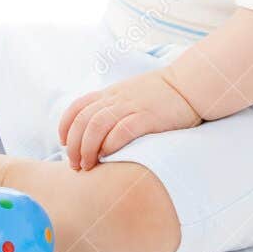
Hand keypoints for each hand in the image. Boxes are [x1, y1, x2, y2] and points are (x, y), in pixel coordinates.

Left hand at [57, 70, 201, 170]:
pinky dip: (110, 144)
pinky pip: (122, 130)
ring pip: (96, 126)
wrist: (189, 85)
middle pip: (83, 120)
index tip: (63, 144)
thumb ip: (112, 108)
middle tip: (75, 165)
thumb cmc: (160, 95)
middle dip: (73, 145)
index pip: (77, 107)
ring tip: (87, 166)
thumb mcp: (129, 95)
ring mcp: (131, 107)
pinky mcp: (148, 117)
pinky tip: (107, 156)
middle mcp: (116, 99)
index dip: (65, 127)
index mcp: (110, 94)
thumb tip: (95, 132)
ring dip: (87, 148)